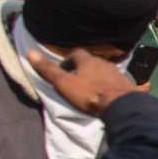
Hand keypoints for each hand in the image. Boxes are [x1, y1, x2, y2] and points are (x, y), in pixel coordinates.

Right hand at [25, 43, 143, 114]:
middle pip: (91, 62)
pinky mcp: (127, 85)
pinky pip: (115, 82)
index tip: (63, 71)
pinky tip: (106, 94)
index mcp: (88, 60)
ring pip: (104, 71)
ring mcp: (118, 73)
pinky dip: (109, 85)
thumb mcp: (64, 83)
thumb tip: (30, 52)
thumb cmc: (89, 94)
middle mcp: (104, 62)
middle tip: (76, 80)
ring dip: (97, 77)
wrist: (121, 106)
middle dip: (83, 69)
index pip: (76, 53)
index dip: (68, 61)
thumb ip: (48, 70)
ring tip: (90, 88)